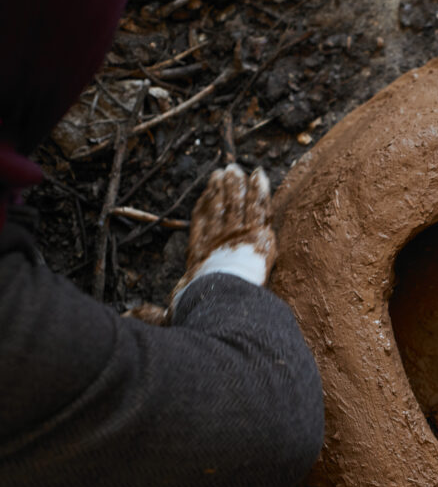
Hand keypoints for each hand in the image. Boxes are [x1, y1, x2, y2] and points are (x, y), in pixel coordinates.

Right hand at [168, 163, 276, 315]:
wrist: (221, 302)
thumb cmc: (198, 309)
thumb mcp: (174, 313)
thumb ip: (155, 313)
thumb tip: (130, 317)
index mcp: (198, 255)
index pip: (200, 224)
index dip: (204, 206)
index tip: (207, 193)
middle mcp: (216, 240)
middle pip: (219, 208)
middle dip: (222, 190)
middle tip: (224, 172)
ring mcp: (236, 234)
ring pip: (237, 203)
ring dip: (237, 186)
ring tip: (237, 170)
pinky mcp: (256, 233)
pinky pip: (259, 206)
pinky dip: (259, 191)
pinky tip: (258, 175)